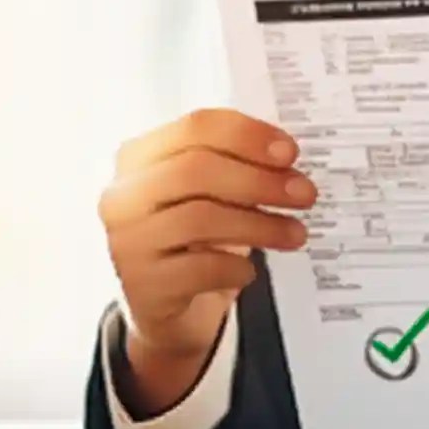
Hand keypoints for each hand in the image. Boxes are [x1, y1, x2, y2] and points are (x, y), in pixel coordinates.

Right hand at [97, 109, 315, 413]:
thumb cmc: (193, 233)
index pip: (195, 128)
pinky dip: (235, 267)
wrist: (165, 300)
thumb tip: (287, 160)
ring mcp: (127, 240)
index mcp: (140, 156)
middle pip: (196, 170)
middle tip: (304, 193)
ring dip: (260, 225)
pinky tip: (249, 270)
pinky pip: (200, 269)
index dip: (247, 135)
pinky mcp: (143, 284)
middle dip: (260, 180)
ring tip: (296, 233)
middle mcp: (124, 194)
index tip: (290, 152)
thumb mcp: (209, 192)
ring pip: (200, 219)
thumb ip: (236, 165)